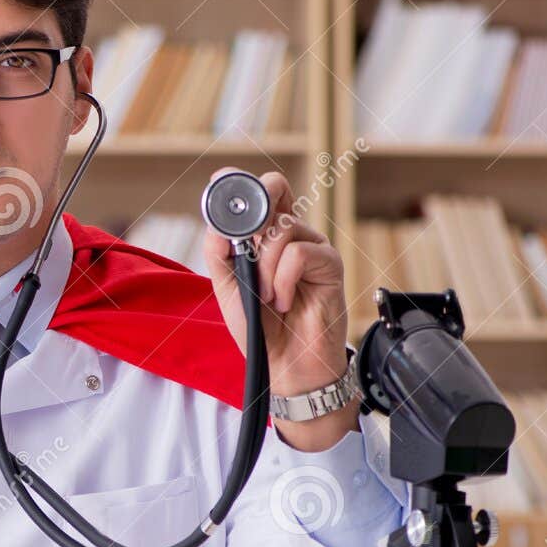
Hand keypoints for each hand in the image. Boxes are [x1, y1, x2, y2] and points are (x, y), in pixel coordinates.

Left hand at [200, 170, 358, 451]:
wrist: (285, 365)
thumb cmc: (259, 326)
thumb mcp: (228, 288)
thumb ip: (219, 254)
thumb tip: (216, 224)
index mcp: (264, 236)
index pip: (257, 193)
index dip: (238, 183)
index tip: (219, 181)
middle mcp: (290, 233)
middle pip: (275, 189)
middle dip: (253, 211)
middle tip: (244, 245)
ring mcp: (312, 245)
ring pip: (282, 229)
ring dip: (264, 267)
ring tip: (266, 297)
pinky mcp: (330, 263)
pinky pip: (299, 254)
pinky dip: (283, 280)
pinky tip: (283, 301)